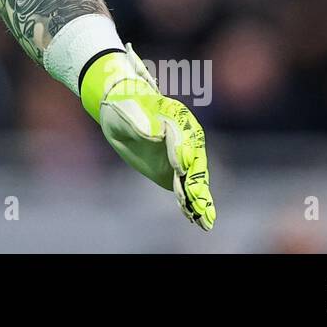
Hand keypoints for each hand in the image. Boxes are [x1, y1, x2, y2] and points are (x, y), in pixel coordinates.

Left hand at [80, 44, 215, 230]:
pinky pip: (186, 187)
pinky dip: (191, 203)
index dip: (181, 152)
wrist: (120, 112)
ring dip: (200, 199)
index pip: (182, 137)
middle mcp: (186, 138)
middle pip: (194, 161)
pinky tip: (198, 220)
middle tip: (197, 199)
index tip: (182, 167)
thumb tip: (157, 133)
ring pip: (194, 178)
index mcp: (177, 117)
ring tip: (206, 219)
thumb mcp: (127, 110)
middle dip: (196, 181)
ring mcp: (183, 156)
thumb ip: (142, 122)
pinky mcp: (175, 171)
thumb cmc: (124, 106)